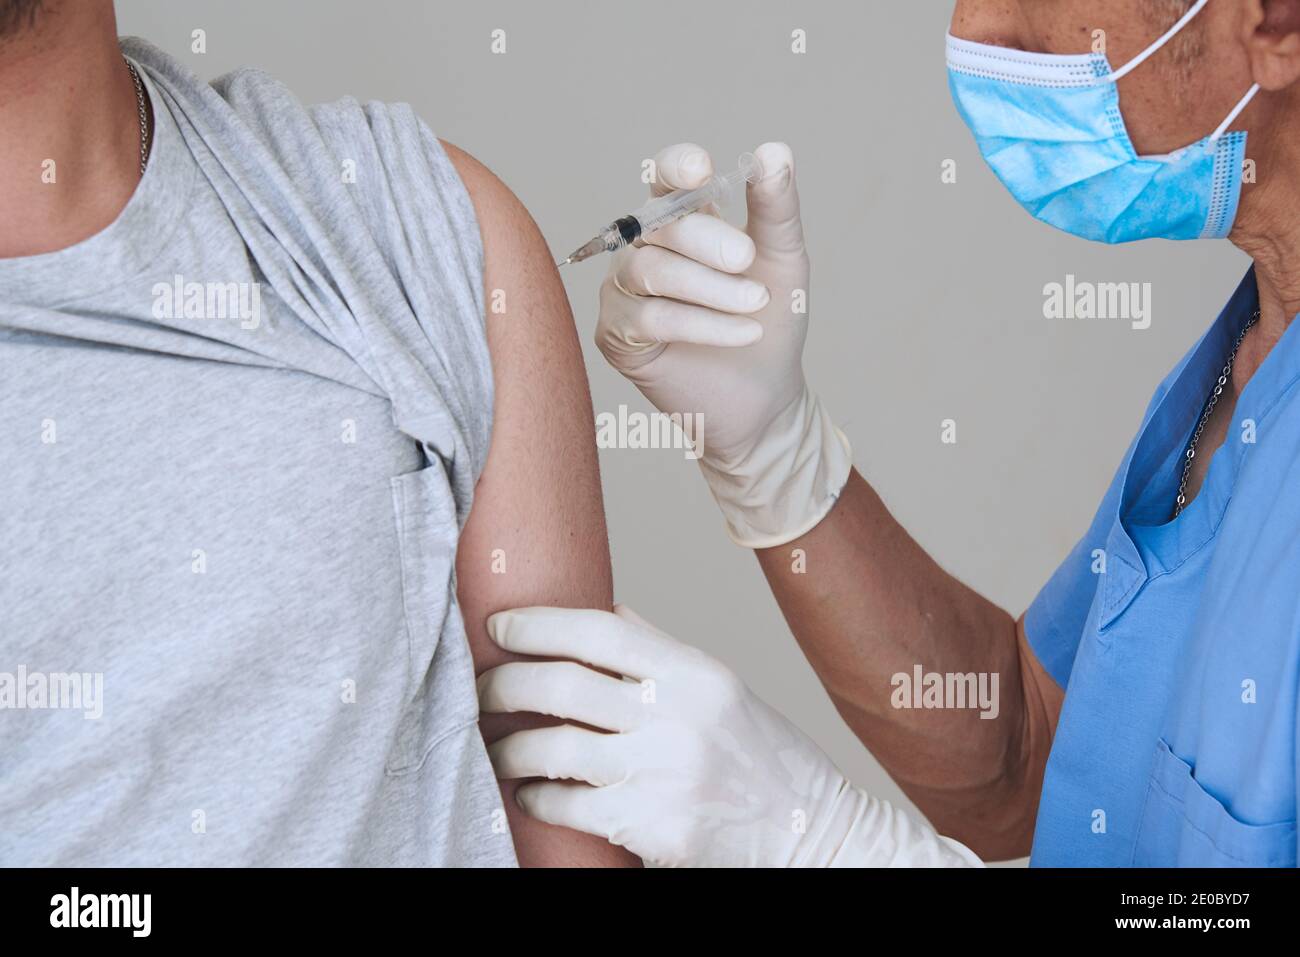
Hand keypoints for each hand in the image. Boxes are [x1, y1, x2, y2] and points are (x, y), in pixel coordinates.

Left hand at [477, 604, 982, 868]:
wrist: (809, 834)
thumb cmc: (764, 759)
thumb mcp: (723, 689)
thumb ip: (661, 651)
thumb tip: (607, 613)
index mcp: (695, 673)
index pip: (599, 632)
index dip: (538, 624)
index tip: (500, 625)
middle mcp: (679, 717)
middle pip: (563, 686)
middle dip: (503, 683)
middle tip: (479, 686)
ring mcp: (664, 773)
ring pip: (554, 749)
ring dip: (508, 748)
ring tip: (495, 748)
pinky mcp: (653, 826)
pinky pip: (568, 805)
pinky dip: (536, 798)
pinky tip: (528, 795)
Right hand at [595, 143, 851, 547]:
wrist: (768, 399)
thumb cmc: (772, 323)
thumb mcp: (784, 260)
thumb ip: (776, 207)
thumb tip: (773, 150)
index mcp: (683, 222)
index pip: (664, 178)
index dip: (676, 168)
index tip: (703, 170)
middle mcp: (645, 250)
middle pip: (658, 224)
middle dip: (707, 239)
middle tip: (748, 260)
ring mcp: (625, 293)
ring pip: (649, 271)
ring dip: (709, 287)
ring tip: (755, 305)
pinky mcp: (617, 338)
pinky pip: (647, 319)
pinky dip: (699, 325)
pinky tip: (741, 334)